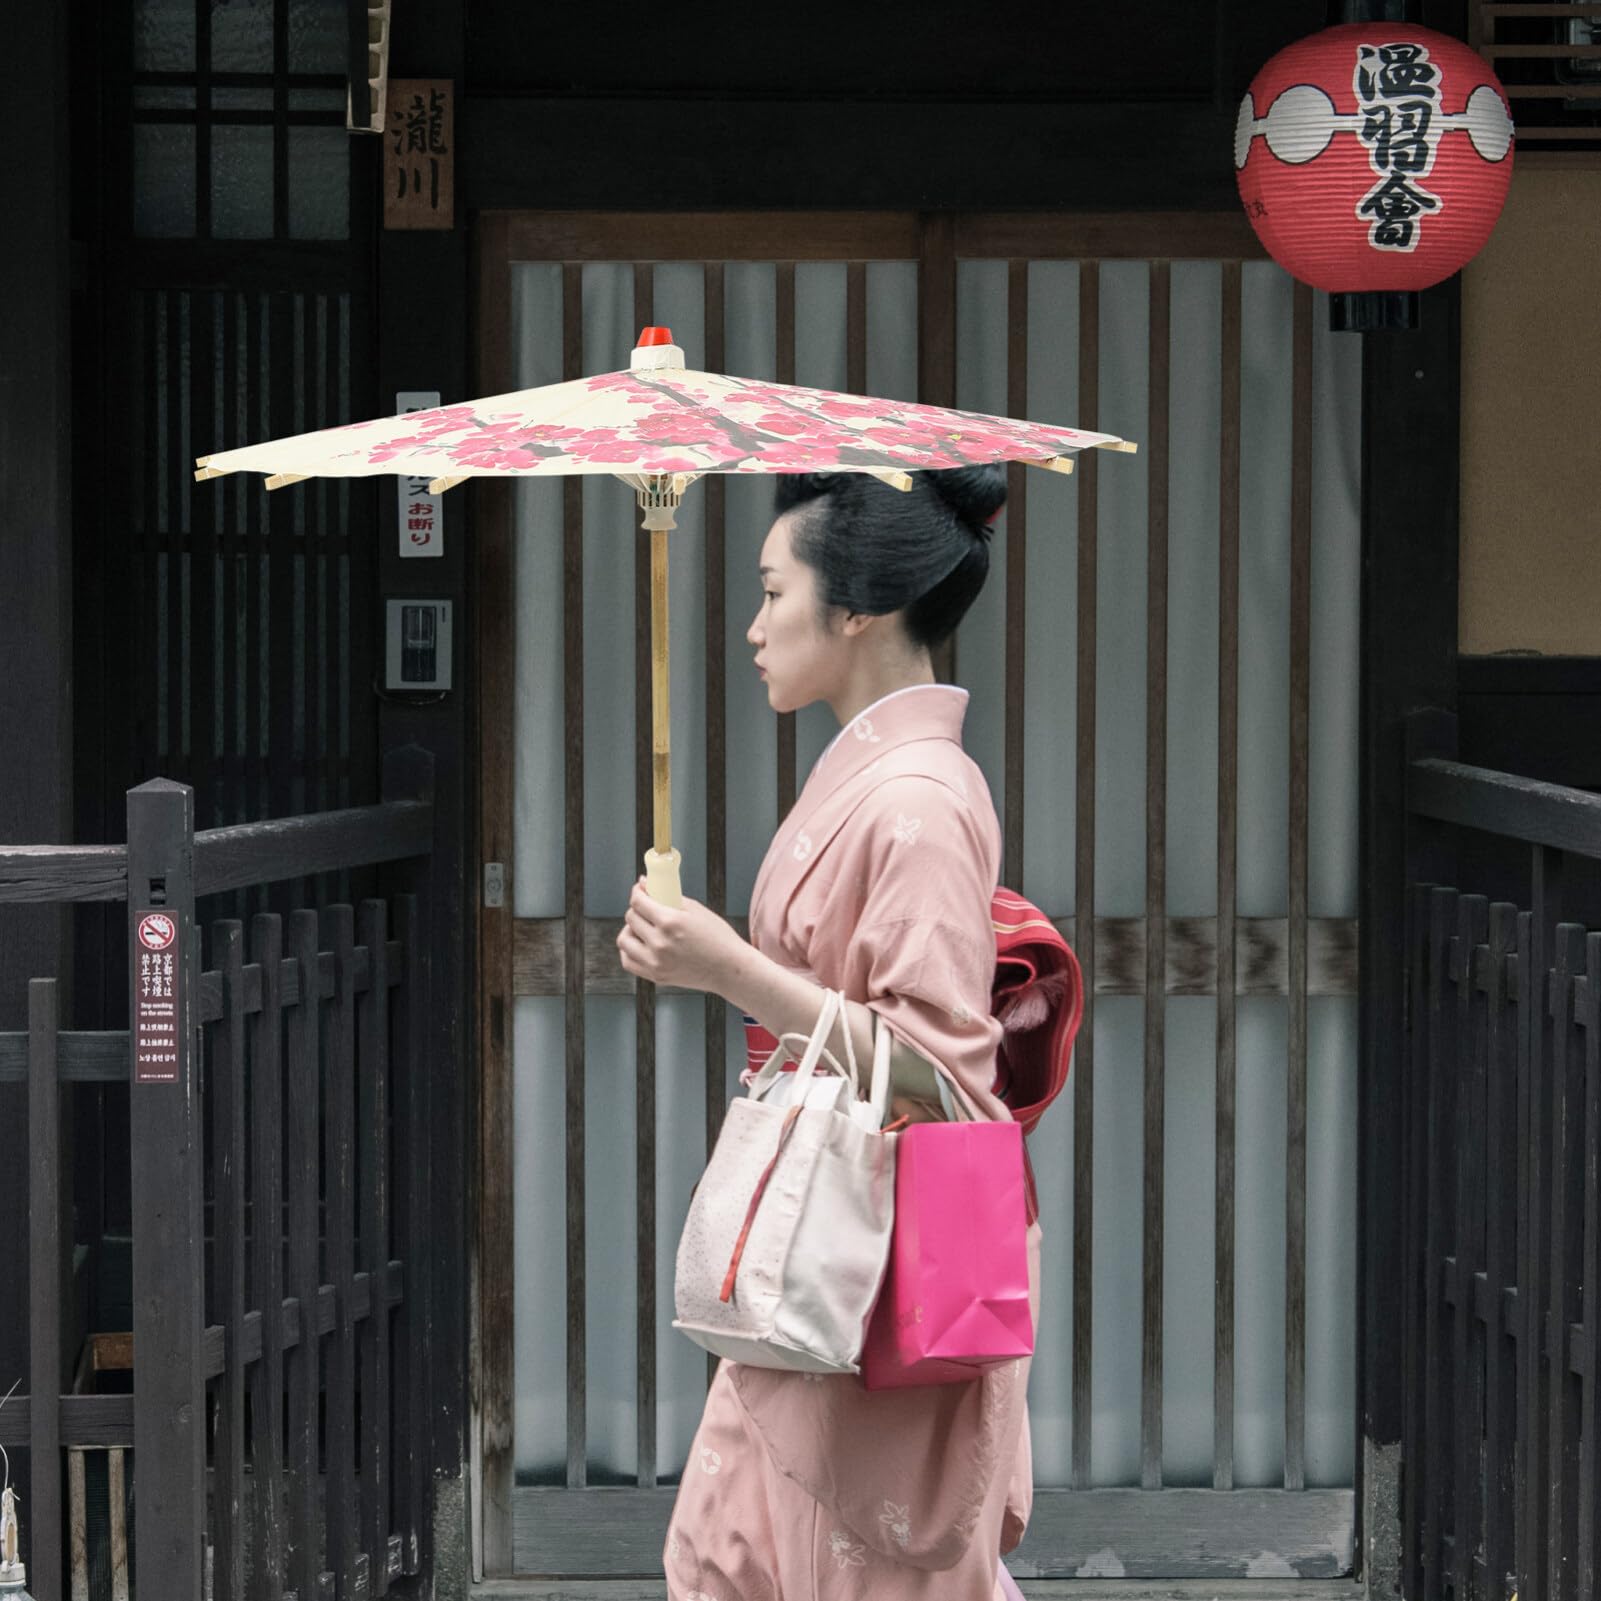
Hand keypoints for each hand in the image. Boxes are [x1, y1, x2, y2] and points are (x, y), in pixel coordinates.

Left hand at [617, 879, 748, 996]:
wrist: (729, 969)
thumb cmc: (717, 937)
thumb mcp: (695, 910)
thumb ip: (668, 896)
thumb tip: (645, 884)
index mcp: (671, 922)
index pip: (638, 902)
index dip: (637, 891)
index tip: (640, 889)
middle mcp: (660, 943)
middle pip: (631, 918)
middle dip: (637, 908)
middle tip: (647, 907)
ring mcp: (656, 962)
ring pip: (624, 939)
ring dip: (630, 929)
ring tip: (643, 927)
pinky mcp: (655, 976)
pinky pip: (628, 961)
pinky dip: (629, 950)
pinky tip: (641, 943)